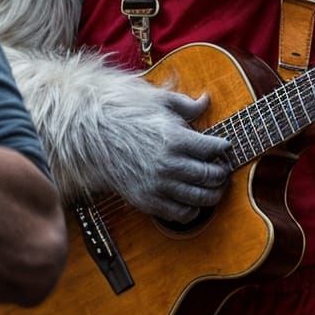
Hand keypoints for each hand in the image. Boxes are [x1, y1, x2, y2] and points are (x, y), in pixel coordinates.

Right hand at [129, 89, 231, 224]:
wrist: (90, 136)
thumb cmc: (125, 114)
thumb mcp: (158, 100)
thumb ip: (186, 104)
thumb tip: (206, 100)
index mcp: (176, 139)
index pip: (215, 149)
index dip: (224, 148)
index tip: (224, 147)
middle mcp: (169, 164)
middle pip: (211, 175)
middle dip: (223, 173)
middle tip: (223, 169)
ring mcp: (157, 185)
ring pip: (200, 197)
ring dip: (214, 194)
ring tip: (215, 187)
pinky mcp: (146, 200)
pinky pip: (179, 213)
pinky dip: (192, 211)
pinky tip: (193, 201)